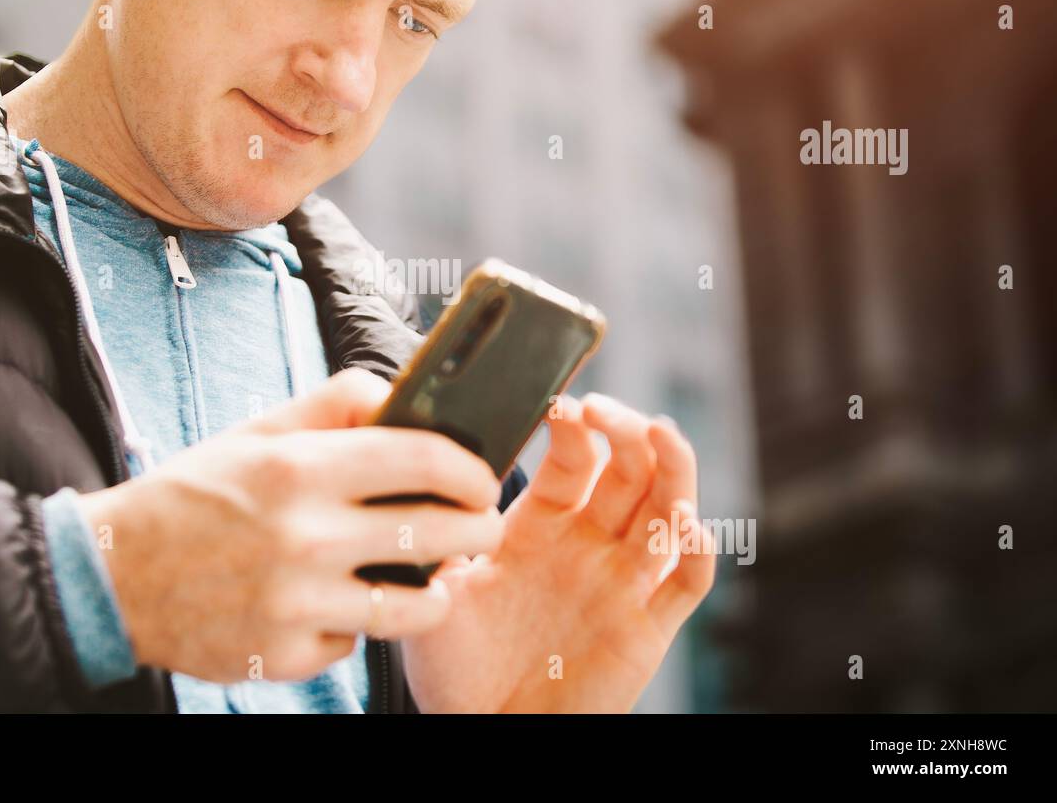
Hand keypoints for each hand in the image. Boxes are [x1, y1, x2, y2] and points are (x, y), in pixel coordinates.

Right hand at [75, 367, 503, 682]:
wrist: (114, 576)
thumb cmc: (195, 495)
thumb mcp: (258, 432)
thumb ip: (333, 403)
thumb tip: (400, 394)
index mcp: (299, 470)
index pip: (423, 460)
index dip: (471, 468)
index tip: (482, 477)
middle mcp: (303, 537)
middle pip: (439, 535)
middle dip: (478, 529)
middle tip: (479, 525)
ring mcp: (296, 604)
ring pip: (415, 606)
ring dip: (437, 588)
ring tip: (433, 573)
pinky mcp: (285, 655)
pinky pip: (355, 641)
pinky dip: (356, 623)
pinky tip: (338, 602)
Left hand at [401, 393, 715, 711]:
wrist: (479, 731)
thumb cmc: (452, 662)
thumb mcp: (436, 588)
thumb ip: (442, 535)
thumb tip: (435, 477)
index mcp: (540, 524)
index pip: (573, 457)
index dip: (575, 426)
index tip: (560, 403)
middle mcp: (588, 543)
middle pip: (630, 469)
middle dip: (626, 430)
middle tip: (605, 409)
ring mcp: (622, 582)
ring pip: (669, 510)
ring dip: (673, 467)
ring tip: (661, 433)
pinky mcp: (647, 627)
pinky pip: (687, 583)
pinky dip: (699, 551)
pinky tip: (690, 525)